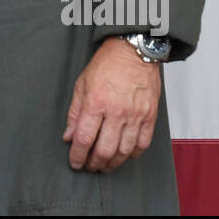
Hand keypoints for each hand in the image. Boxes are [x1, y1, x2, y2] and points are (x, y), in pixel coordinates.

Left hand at [62, 36, 160, 172]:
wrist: (133, 52)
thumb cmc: (107, 65)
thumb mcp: (82, 84)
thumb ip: (75, 112)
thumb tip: (69, 135)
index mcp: (96, 103)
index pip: (84, 138)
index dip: (77, 155)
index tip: (75, 162)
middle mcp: (116, 112)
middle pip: (104, 150)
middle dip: (94, 163)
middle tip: (89, 166)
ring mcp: (135, 115)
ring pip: (124, 151)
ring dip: (113, 163)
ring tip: (105, 165)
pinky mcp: (150, 116)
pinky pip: (142, 143)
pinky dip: (133, 154)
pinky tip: (125, 155)